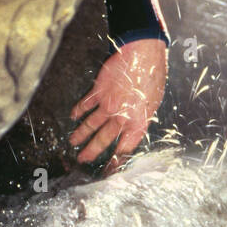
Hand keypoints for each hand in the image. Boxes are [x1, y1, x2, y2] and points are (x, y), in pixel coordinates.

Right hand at [70, 39, 166, 173]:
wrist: (143, 55)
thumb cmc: (153, 77)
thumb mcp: (153, 103)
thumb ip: (141, 118)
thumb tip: (133, 129)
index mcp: (138, 123)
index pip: (125, 148)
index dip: (116, 162)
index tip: (108, 171)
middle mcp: (122, 117)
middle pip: (104, 140)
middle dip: (92, 152)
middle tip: (82, 160)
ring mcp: (108, 104)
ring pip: (91, 124)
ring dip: (81, 135)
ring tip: (73, 143)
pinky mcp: (99, 91)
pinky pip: (85, 104)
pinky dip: (78, 111)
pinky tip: (73, 117)